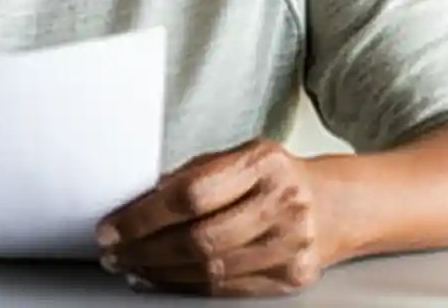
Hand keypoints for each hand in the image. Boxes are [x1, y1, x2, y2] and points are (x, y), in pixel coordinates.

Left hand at [96, 140, 331, 297]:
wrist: (337, 206)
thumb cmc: (275, 177)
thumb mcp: (238, 157)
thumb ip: (192, 176)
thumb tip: (135, 200)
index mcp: (263, 163)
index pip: (191, 194)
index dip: (143, 216)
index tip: (110, 227)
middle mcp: (282, 204)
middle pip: (199, 238)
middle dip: (144, 249)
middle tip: (112, 252)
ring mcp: (291, 245)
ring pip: (211, 270)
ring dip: (159, 273)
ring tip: (129, 266)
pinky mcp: (292, 278)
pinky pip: (227, 289)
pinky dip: (186, 287)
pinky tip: (160, 280)